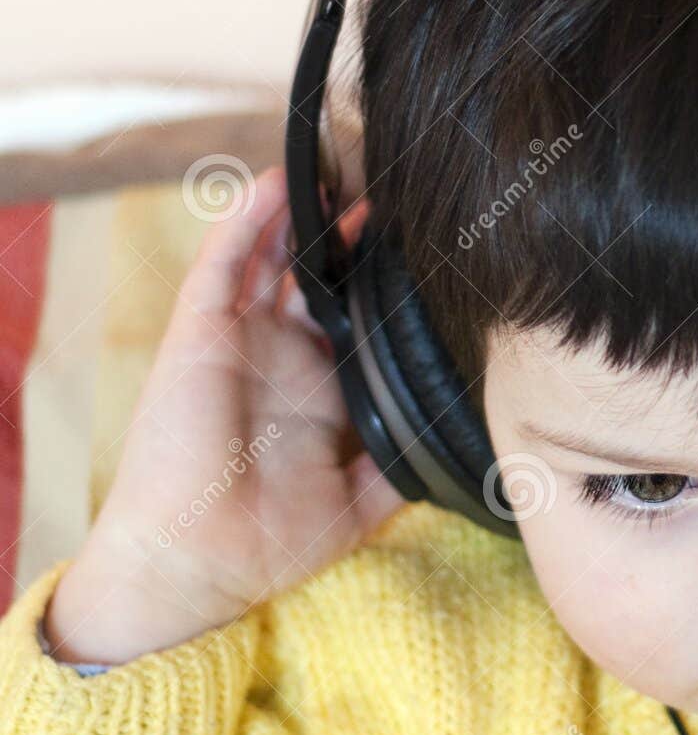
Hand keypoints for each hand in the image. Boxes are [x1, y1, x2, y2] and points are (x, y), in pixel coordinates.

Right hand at [44, 163, 404, 662]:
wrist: (195, 566)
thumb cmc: (268, 543)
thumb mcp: (360, 502)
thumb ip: (404, 466)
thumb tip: (466, 443)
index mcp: (320, 393)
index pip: (360, 322)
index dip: (389, 286)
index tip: (432, 248)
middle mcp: (282, 358)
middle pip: (321, 278)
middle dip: (354, 237)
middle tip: (398, 193)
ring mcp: (240, 341)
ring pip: (274, 258)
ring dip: (305, 215)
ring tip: (344, 168)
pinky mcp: (200, 334)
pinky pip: (224, 266)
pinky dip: (248, 222)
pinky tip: (277, 184)